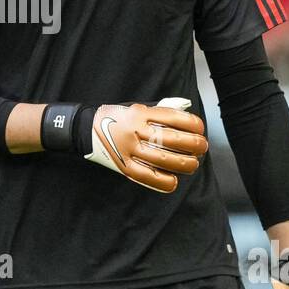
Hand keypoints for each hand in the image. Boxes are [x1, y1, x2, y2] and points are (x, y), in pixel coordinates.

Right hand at [85, 97, 208, 192]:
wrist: (87, 129)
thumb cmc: (119, 118)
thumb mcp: (138, 107)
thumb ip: (162, 108)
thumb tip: (186, 108)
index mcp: (140, 113)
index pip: (172, 117)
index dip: (192, 124)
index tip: (200, 129)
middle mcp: (134, 130)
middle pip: (171, 139)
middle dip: (193, 145)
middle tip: (201, 147)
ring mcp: (128, 149)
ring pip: (163, 159)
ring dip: (184, 164)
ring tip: (193, 164)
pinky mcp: (123, 166)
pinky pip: (146, 176)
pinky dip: (163, 181)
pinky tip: (173, 181)